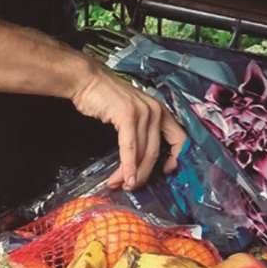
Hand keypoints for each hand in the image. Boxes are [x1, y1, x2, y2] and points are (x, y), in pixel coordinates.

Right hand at [72, 66, 187, 190]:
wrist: (87, 80)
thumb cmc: (105, 98)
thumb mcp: (131, 113)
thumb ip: (140, 131)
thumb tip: (140, 158)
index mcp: (160, 111)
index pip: (179, 138)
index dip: (175, 158)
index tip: (166, 172)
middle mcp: (155, 111)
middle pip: (155, 152)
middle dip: (143, 174)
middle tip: (131, 187)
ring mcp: (143, 112)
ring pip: (142, 153)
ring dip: (130, 173)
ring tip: (119, 184)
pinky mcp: (128, 116)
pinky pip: (130, 147)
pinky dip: (127, 165)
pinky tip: (123, 177)